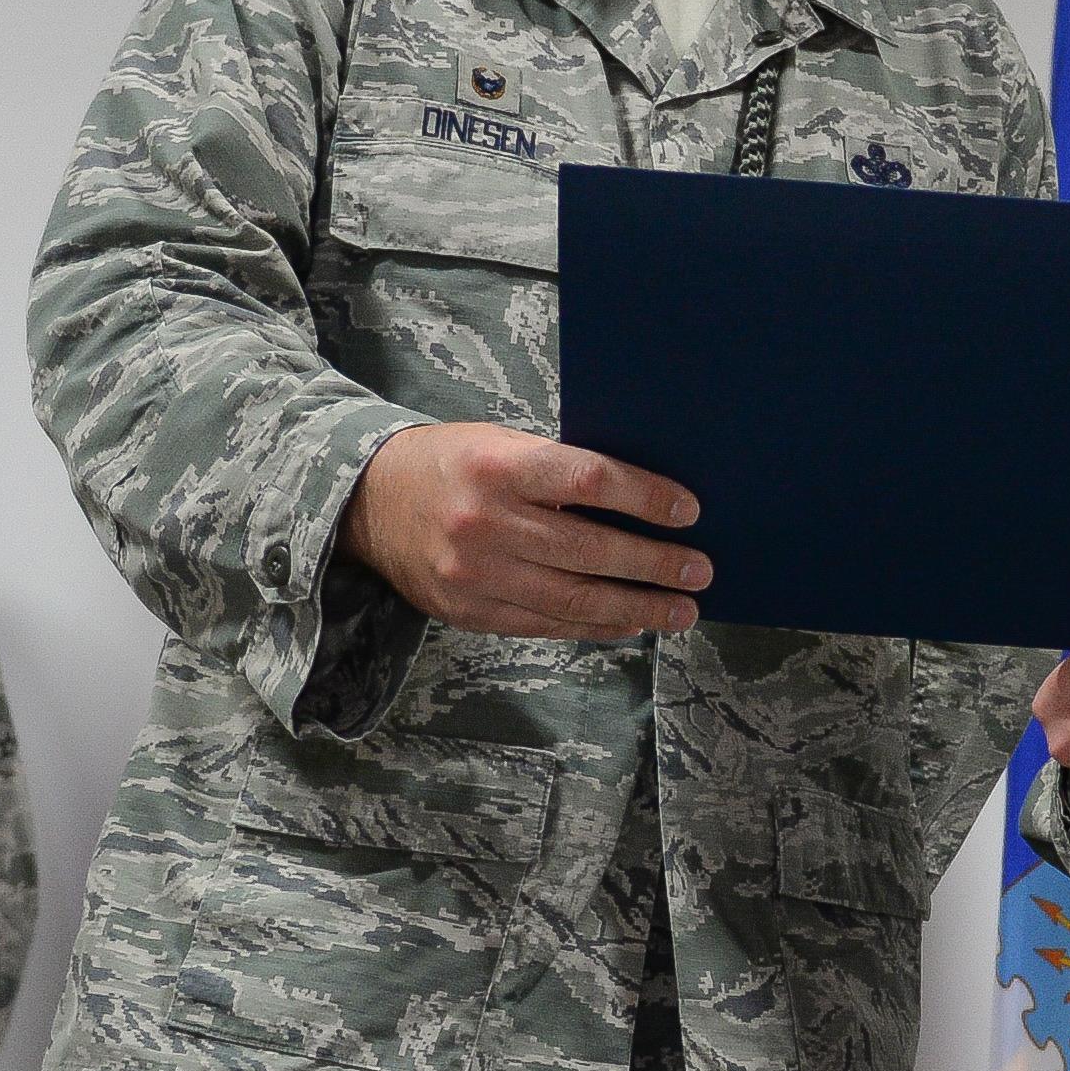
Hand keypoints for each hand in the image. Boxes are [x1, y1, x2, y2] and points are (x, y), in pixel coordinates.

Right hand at [339, 422, 706, 639]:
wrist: (369, 502)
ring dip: (637, 608)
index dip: (646, 498)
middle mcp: (485, 523)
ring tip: (680, 610)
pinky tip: (629, 622)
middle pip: (590, 550)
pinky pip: (547, 625)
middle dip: (654, 565)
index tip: (689, 511)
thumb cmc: (453, 464)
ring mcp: (476, 575)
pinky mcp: (470, 612)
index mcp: (499, 467)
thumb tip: (645, 499)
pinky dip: (595, 625)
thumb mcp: (501, 444)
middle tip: (699, 571)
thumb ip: (560, 470)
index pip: (590, 482)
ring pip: (574, 599)